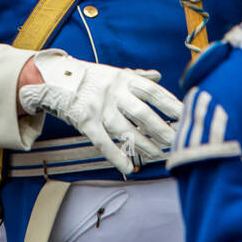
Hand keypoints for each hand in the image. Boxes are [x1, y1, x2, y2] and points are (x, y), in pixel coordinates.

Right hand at [17, 52, 181, 175]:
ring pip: (124, 130)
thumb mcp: (115, 73)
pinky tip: (129, 168)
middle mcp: (113, 92)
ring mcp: (99, 107)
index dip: (170, 104)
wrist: (57, 78)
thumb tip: (159, 76)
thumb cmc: (92, 78)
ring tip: (158, 155)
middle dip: (160, 128)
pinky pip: (102, 142)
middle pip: (142, 112)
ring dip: (143, 144)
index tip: (185, 116)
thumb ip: (138, 77)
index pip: (152, 92)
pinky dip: (116, 156)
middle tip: (175, 141)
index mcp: (124, 78)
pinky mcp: (85, 121)